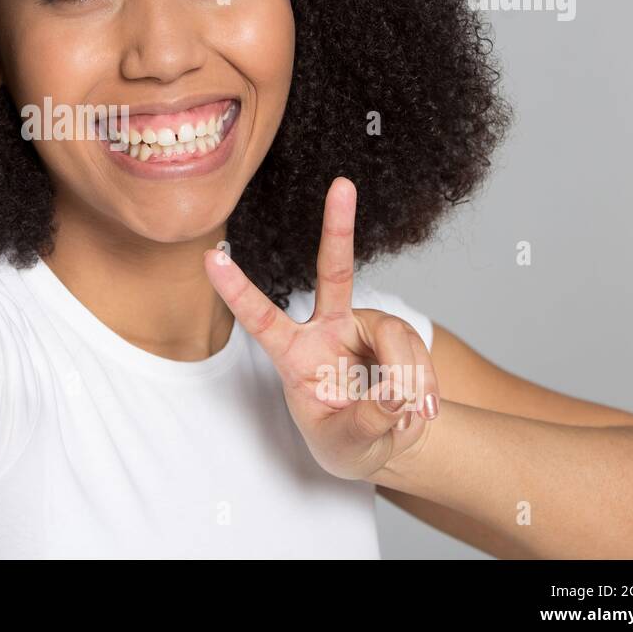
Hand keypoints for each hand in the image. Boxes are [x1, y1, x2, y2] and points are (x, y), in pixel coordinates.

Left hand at [204, 176, 439, 480]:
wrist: (385, 442)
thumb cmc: (346, 440)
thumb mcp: (346, 446)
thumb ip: (363, 423)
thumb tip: (392, 392)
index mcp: (294, 354)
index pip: (261, 318)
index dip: (237, 289)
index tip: (210, 256)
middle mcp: (327, 328)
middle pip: (335, 271)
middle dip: (338, 227)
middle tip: (342, 185)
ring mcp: (365, 327)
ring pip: (394, 336)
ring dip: (407, 379)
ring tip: (406, 415)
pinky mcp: (396, 335)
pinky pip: (416, 352)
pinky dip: (422, 385)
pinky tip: (418, 408)